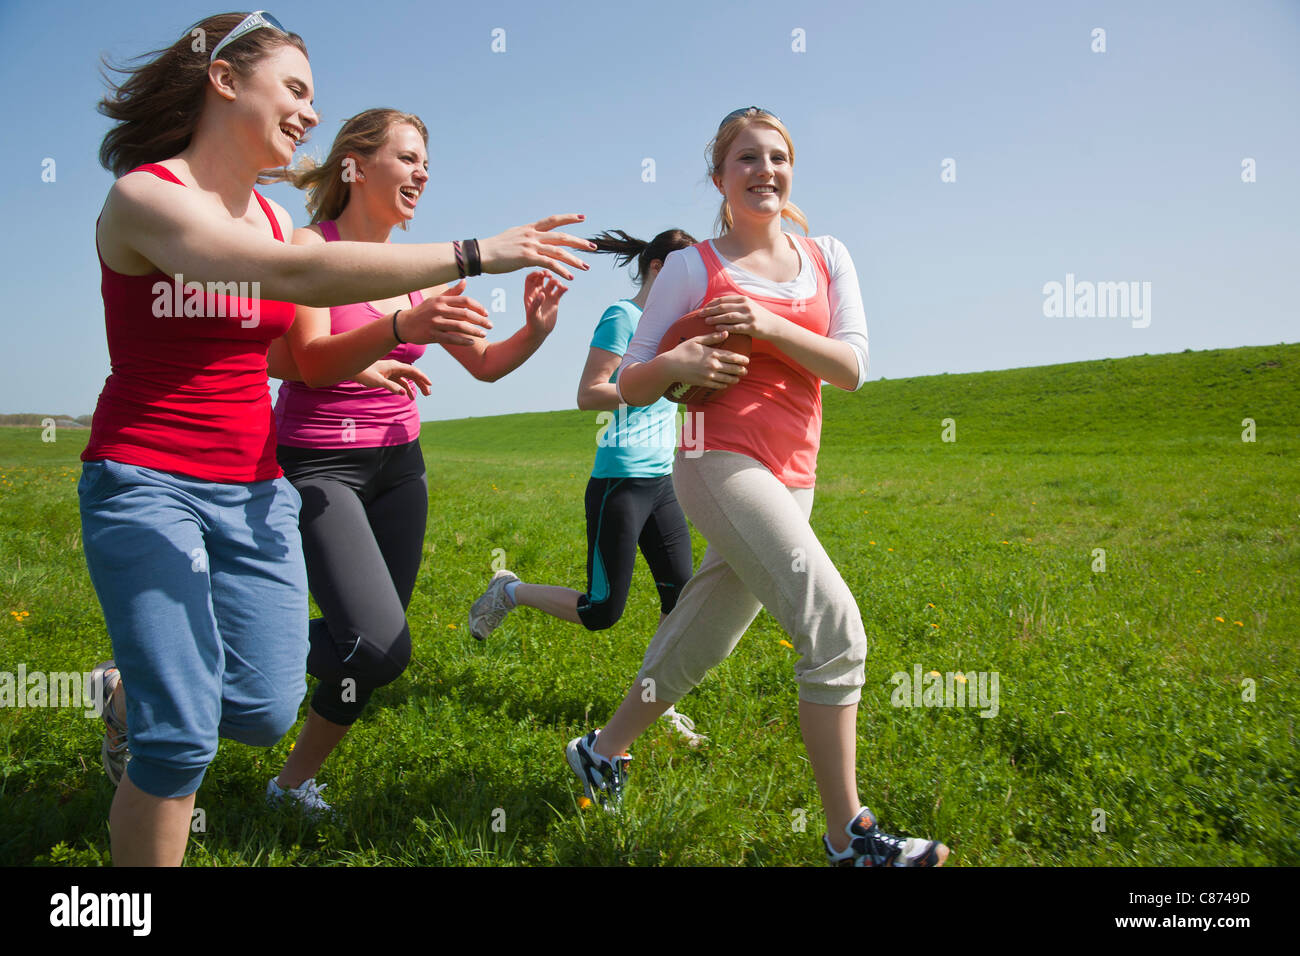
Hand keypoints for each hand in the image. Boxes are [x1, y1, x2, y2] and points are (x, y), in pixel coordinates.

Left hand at [352, 360, 431, 398]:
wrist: (354, 370)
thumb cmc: (365, 374)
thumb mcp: (378, 381)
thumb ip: (391, 387)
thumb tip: (403, 393)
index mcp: (395, 366)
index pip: (413, 371)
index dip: (422, 377)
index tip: (430, 385)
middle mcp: (395, 367)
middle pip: (413, 375)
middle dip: (421, 383)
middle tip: (428, 394)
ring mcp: (392, 371)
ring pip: (407, 378)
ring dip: (415, 386)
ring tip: (420, 396)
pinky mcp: (388, 376)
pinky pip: (400, 381)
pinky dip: (405, 388)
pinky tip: (406, 395)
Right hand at [397, 280, 490, 345]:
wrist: (404, 324)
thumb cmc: (423, 311)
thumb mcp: (436, 299)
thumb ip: (452, 293)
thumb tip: (465, 281)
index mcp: (441, 300)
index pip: (465, 301)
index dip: (478, 307)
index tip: (487, 313)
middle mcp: (439, 310)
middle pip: (465, 314)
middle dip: (481, 320)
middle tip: (490, 325)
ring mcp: (435, 322)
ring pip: (459, 327)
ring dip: (474, 331)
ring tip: (484, 334)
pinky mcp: (431, 335)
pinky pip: (450, 338)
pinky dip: (462, 341)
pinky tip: (471, 342)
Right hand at [478, 214, 595, 280]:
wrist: (481, 254)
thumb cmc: (493, 248)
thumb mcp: (511, 237)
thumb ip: (524, 237)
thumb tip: (529, 238)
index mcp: (529, 228)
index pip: (553, 220)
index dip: (568, 218)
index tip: (582, 218)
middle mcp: (532, 234)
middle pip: (561, 236)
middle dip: (579, 242)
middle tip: (593, 247)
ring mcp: (530, 245)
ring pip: (559, 251)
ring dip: (574, 260)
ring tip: (586, 267)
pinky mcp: (527, 258)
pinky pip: (550, 264)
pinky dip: (562, 271)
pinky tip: (570, 278)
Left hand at [523, 271, 567, 335]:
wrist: (540, 331)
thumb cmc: (533, 323)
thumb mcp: (532, 314)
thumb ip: (536, 303)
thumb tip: (542, 293)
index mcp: (530, 293)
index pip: (530, 278)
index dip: (535, 274)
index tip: (541, 274)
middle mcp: (538, 292)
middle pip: (542, 277)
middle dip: (546, 274)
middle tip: (550, 276)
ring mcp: (547, 295)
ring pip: (552, 283)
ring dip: (556, 281)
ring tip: (559, 285)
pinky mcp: (555, 300)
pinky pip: (560, 291)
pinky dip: (563, 288)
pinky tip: (566, 289)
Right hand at [667, 330, 749, 389]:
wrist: (670, 366)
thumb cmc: (683, 350)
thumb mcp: (697, 340)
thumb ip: (712, 337)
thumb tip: (725, 332)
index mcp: (713, 354)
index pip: (732, 357)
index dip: (742, 359)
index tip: (747, 360)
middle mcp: (713, 365)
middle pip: (733, 369)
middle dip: (741, 370)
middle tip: (745, 370)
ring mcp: (709, 376)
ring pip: (727, 379)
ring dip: (735, 379)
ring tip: (738, 378)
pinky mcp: (704, 383)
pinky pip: (718, 386)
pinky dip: (724, 385)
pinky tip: (727, 383)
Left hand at [699, 294, 783, 341]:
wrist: (774, 326)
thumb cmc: (757, 316)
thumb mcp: (747, 306)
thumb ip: (734, 304)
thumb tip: (717, 302)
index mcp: (743, 299)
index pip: (723, 300)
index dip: (711, 304)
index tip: (702, 308)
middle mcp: (746, 306)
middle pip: (724, 307)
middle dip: (710, 310)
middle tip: (700, 315)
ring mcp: (749, 317)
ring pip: (728, 316)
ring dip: (716, 318)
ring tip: (706, 321)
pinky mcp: (751, 327)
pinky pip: (736, 327)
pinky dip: (725, 327)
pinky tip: (717, 328)